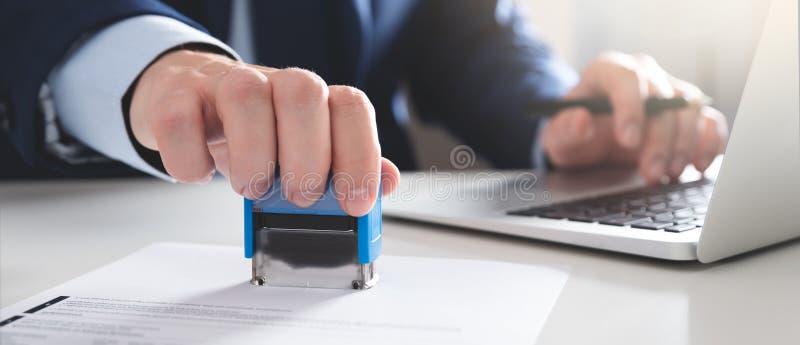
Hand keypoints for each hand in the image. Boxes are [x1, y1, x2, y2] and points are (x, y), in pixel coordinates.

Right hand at [129, 49, 398, 215]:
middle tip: (299, 197)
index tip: (355, 202)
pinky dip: (191, 159)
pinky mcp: (178, 97)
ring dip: (252, 157)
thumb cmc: (256, 134)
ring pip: (245, 96)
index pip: (351, 107)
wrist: (191, 98)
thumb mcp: (306, 152)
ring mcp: (224, 85)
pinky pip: (180, 118)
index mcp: (315, 101)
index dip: (360, 155)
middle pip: (304, 94)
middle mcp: (275, 84)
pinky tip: (201, 173)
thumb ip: (346, 167)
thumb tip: (387, 182)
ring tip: (252, 187)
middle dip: (308, 157)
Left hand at [542, 52, 728, 183]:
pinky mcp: (687, 111)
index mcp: (608, 70)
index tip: (628, 142)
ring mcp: (669, 89)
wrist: (591, 141)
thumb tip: (580, 121)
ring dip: (684, 145)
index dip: (631, 109)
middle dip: (658, 140)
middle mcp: (643, 73)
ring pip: (689, 108)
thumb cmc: (574, 133)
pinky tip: (697, 166)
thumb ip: (565, 130)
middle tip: (650, 173)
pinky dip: (709, 143)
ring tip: (669, 174)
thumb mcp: (559, 137)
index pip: (627, 79)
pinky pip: (709, 120)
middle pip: (662, 98)